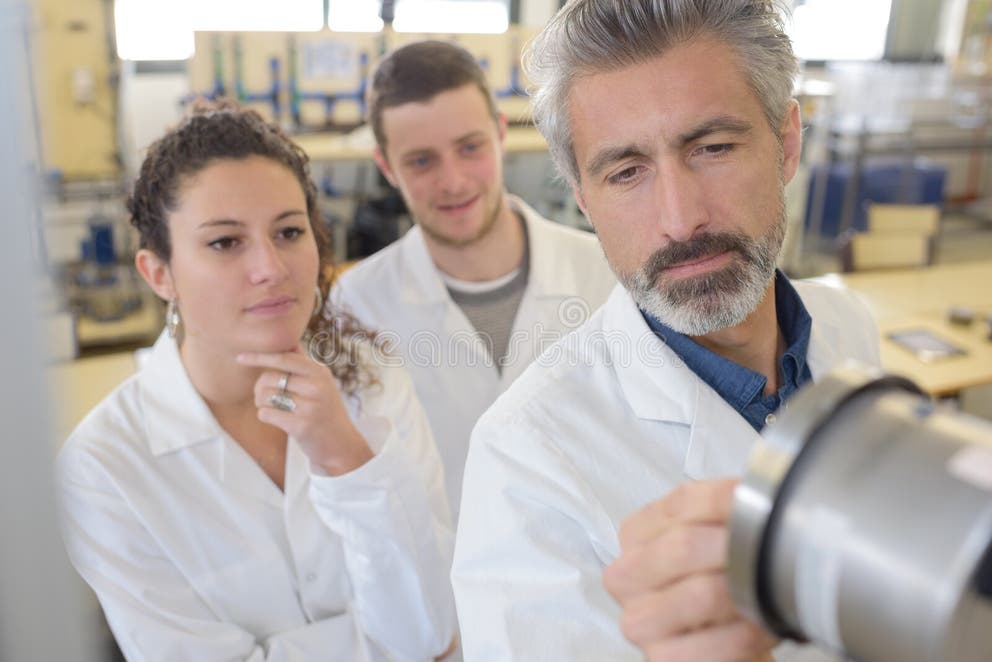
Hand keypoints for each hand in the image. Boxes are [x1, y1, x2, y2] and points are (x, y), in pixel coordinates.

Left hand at [237, 345, 372, 475]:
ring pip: (266, 395)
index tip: (240, 358)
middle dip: (259, 387)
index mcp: (320, 373)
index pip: (284, 358)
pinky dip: (265, 415)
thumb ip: (304, 364)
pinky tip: (275, 419)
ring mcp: (310, 407)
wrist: (341, 444)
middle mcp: (317, 387)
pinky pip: (267, 414)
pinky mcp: (301, 426)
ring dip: (261, 402)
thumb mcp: (322, 383)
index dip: (260, 357)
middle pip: (270, 378)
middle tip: (262, 396)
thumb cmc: (326, 411)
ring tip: (270, 407)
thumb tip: (289, 342)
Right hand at [603, 479, 776, 661]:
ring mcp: (639, 620)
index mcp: (635, 534)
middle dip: (739, 548)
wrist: (723, 640)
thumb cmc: (719, 586)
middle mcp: (626, 575)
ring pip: (701, 594)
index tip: (769, 508)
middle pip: (685, 546)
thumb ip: (725, 510)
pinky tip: (764, 624)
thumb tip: (768, 492)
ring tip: (771, 590)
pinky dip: (750, 632)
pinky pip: (716, 643)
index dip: (732, 502)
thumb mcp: (712, 538)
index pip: (684, 502)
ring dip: (747, 592)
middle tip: (774, 552)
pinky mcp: (661, 659)